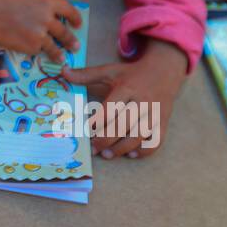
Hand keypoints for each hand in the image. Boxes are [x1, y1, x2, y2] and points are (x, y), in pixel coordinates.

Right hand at [0, 0, 82, 59]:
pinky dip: (39, 52)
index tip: (78, 24)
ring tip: (62, 57)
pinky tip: (40, 55)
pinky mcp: (31, 47)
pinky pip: (39, 51)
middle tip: (75, 46)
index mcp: (46, 3)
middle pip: (64, 32)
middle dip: (71, 40)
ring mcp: (40, 35)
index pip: (68, 10)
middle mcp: (47, 20)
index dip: (75, 17)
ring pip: (54, 46)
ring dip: (60, 53)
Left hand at [64, 39, 187, 158]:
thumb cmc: (132, 74)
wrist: (164, 71)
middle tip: (95, 149)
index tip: (87, 132)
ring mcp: (155, 112)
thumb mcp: (110, 71)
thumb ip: (86, 74)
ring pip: (140, 135)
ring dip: (123, 148)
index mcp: (127, 88)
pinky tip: (131, 154)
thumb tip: (62, 72)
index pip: (111, 108)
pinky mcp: (163, 121)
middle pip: (124, 125)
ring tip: (108, 155)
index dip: (98, 123)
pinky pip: (157, 140)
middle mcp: (142, 101)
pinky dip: (144, 150)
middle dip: (107, 140)